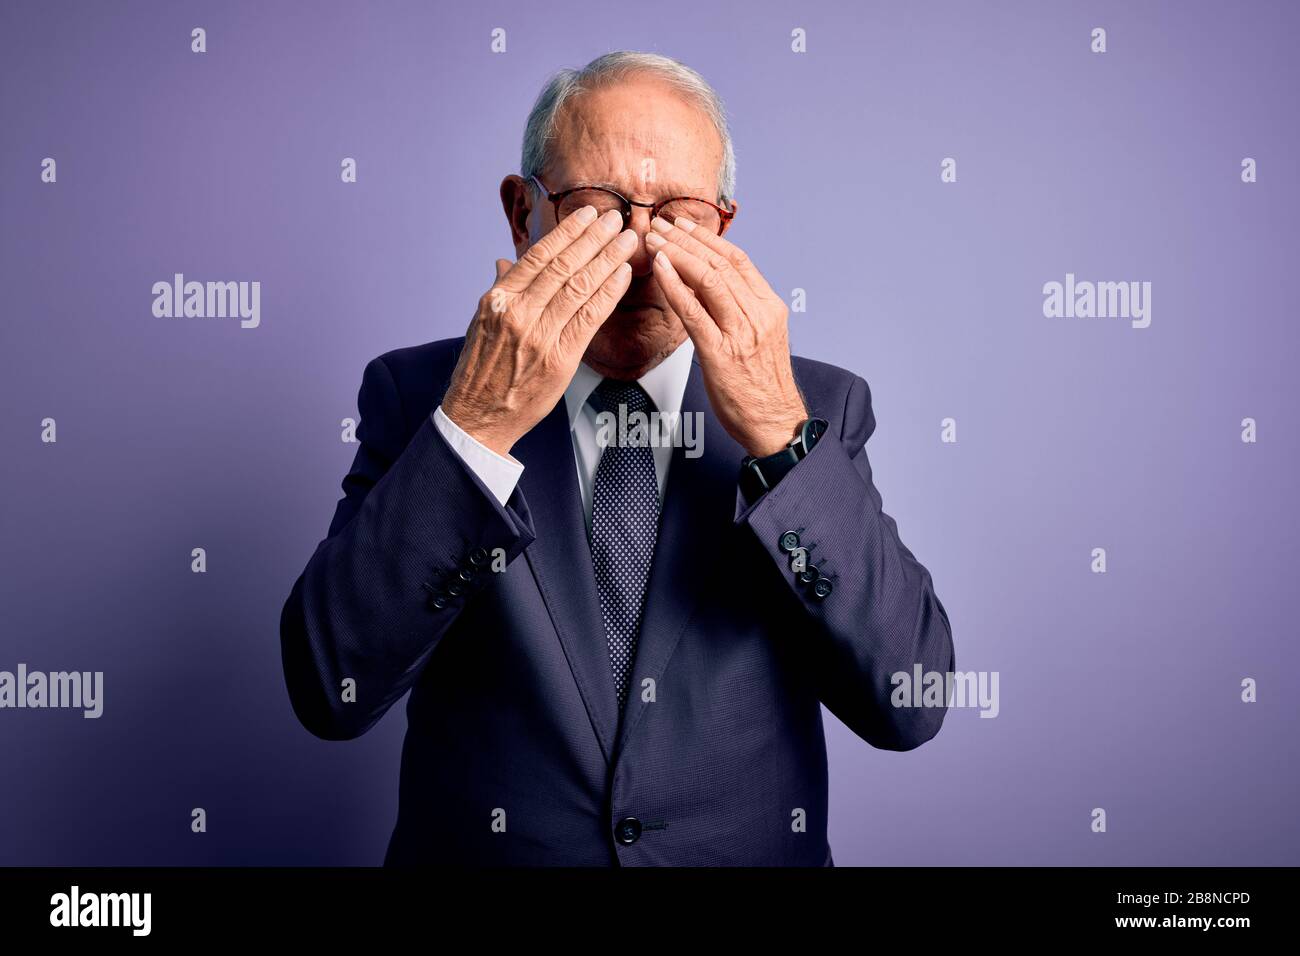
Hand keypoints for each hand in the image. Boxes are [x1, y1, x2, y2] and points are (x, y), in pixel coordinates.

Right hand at [442, 207, 637, 455]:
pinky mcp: (560, 358)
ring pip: (580, 286)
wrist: (478, 416)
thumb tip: (506, 263)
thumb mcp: (480, 323)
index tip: (586, 214)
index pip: (538, 256)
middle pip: (563, 265)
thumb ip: (500, 291)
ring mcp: (539, 335)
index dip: (566, 232)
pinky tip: (623, 275)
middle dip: (593, 238)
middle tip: (615, 219)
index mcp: (498, 299)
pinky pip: (590, 317)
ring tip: (626, 240)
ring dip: (607, 259)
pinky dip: (609, 293)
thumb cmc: (481, 372)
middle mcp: (518, 312)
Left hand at [646, 217, 807, 456]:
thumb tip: (706, 287)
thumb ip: (739, 311)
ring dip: (677, 255)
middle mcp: (758, 315)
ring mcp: (741, 334)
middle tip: (660, 226)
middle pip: (720, 264)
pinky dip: (675, 286)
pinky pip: (693, 312)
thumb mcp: (759, 338)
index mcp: (769, 308)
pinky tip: (660, 270)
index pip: (737, 260)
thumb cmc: (762, 386)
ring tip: (654, 241)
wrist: (774, 423)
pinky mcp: (720, 354)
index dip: (707, 238)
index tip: (684, 225)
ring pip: (708, 280)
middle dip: (686, 240)